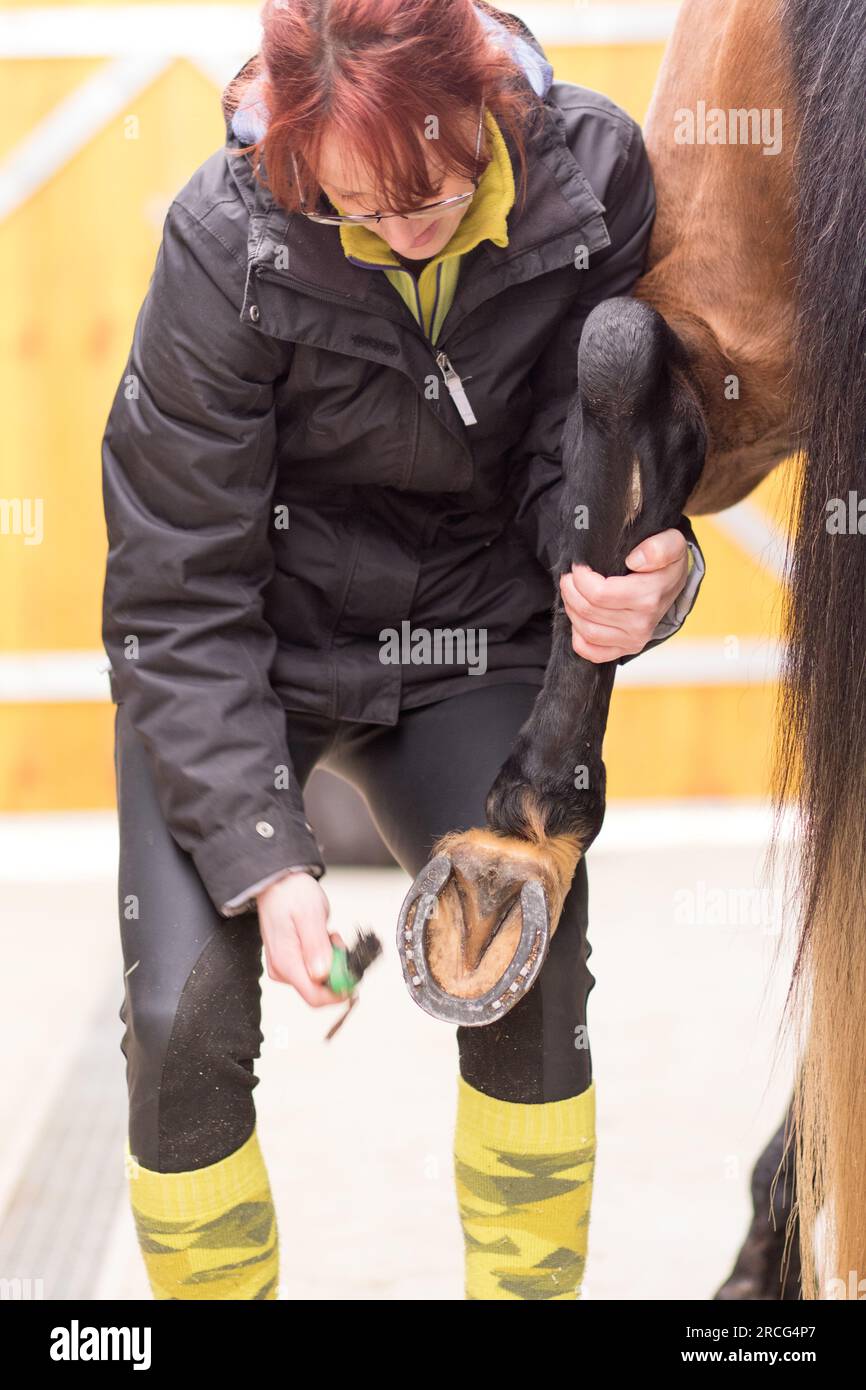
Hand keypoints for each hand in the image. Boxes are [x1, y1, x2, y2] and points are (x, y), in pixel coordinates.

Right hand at [257, 871, 346, 1007]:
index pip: (315, 997)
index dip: (340, 991)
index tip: (354, 971)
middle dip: (336, 970)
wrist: (277, 882)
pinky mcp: (289, 962)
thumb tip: (322, 975)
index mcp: (286, 963)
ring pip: (318, 979)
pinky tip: (321, 936)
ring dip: (331, 960)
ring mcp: (284, 967)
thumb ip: (316, 946)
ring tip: (328, 934)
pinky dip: (324, 955)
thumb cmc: (292, 894)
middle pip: (319, 990)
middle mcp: (282, 971)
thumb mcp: (310, 915)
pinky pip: (313, 969)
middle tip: (337, 941)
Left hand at [559, 528, 688, 662]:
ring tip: (572, 592)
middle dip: (571, 590)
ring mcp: (634, 641)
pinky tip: (580, 618)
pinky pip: (592, 652)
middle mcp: (641, 624)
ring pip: (586, 631)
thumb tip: (635, 561)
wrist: (672, 582)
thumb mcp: (671, 543)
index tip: (579, 565)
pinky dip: (578, 637)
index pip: (599, 594)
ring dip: (572, 609)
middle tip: (570, 576)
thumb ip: (659, 548)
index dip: (581, 578)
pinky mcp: (626, 650)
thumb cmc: (666, 562)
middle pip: (588, 611)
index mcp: (648, 598)